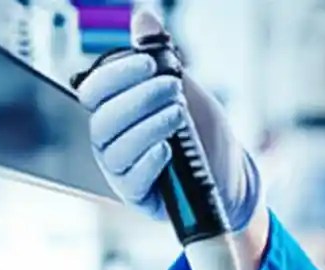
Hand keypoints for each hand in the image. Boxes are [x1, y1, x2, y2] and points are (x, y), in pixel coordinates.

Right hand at [76, 11, 261, 231]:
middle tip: (174, 88)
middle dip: (139, 98)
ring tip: (179, 113)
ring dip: (148, 126)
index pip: (94, 91)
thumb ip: (159, 55)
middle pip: (102, 120)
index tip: (151, 63)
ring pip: (115, 150)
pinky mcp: (139, 196)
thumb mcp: (183, 88)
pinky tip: (168, 149)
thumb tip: (144, 19)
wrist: (230, 172)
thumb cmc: (201, 130)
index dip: (116, 75)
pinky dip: (149, 161)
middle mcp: (111, 141)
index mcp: (115, 111)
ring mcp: (122, 170)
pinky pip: (130, 180)